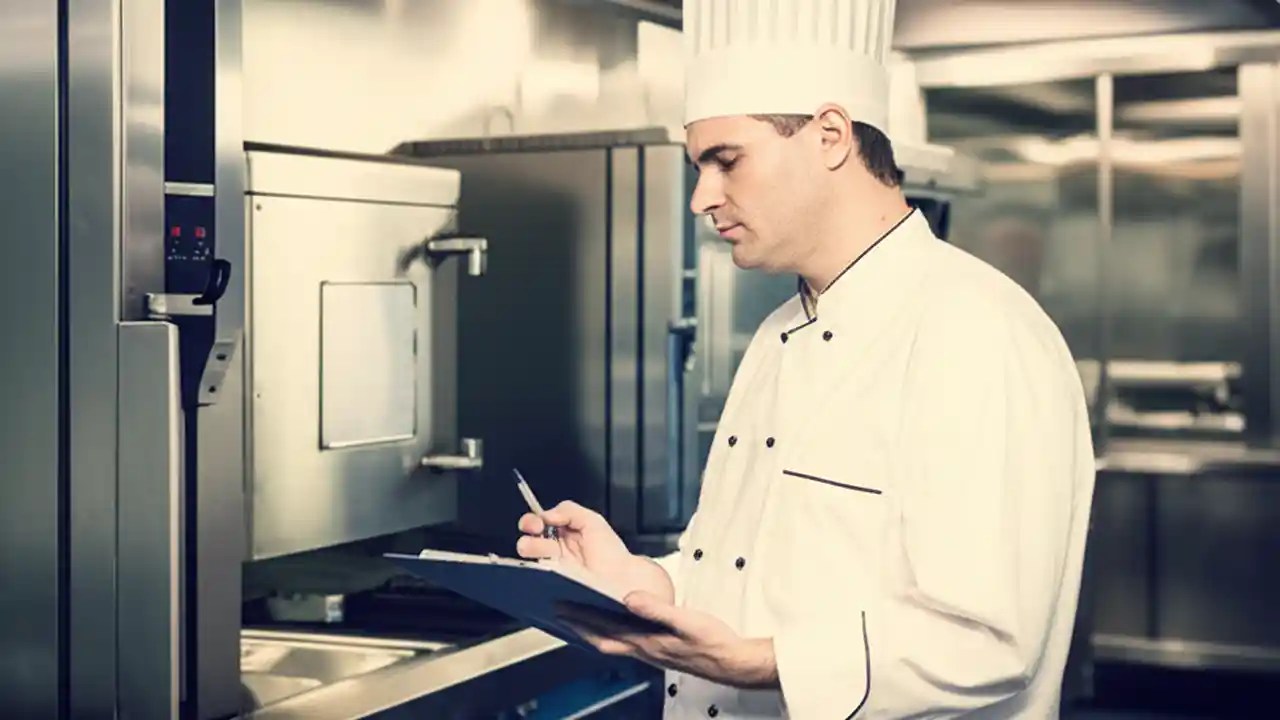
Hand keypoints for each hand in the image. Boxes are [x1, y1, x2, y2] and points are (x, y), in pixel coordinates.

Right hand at [516, 501, 673, 601]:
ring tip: (539, 551)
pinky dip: (532, 569)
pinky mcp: (551, 584)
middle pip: (529, 537)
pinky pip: (533, 575)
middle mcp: (555, 548)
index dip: (533, 521)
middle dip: (528, 533)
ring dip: (528, 548)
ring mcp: (552, 567)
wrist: (621, 580)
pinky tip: (543, 566)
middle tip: (535, 534)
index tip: (537, 523)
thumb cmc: (611, 553)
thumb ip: (569, 510)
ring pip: (528, 556)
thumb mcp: (592, 521)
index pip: (538, 522)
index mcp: (564, 531)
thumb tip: (546, 515)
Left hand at [558, 590, 777, 689]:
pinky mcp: (658, 651)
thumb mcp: (686, 621)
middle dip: (578, 626)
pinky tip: (614, 626)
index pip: (605, 627)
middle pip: (601, 639)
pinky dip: (612, 633)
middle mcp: (643, 649)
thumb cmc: (711, 641)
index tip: (560, 605)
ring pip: (612, 642)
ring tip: (578, 620)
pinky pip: (625, 642)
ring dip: (593, 631)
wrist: (731, 661)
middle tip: (559, 614)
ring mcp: (650, 652)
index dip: (581, 616)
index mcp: (645, 641)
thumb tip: (628, 597)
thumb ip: (657, 609)